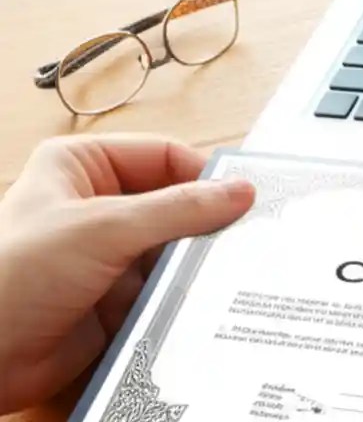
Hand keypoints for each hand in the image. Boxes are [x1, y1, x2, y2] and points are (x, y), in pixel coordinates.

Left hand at [0, 135, 253, 412]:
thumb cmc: (9, 279)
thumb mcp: (103, 229)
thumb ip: (178, 209)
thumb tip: (237, 191)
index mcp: (82, 166)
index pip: (164, 156)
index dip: (204, 174)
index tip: (245, 196)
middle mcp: (95, 204)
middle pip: (174, 201)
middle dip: (205, 221)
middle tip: (247, 233)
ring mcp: (106, 252)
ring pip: (174, 246)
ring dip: (195, 261)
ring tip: (225, 268)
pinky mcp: (115, 295)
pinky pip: (166, 285)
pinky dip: (184, 292)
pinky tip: (204, 297)